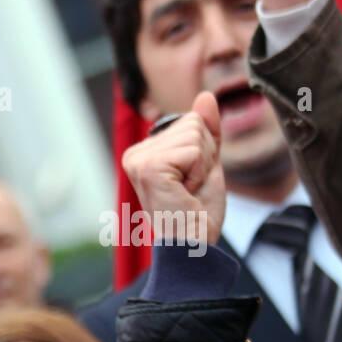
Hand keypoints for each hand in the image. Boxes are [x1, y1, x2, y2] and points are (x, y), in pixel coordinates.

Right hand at [122, 91, 225, 249]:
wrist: (191, 245)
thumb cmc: (196, 213)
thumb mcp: (206, 164)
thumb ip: (206, 131)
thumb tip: (206, 96)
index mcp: (143, 152)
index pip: (190, 121)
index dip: (204, 151)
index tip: (191, 180)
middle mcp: (135, 154)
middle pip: (193, 123)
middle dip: (205, 155)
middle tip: (191, 187)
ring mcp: (139, 160)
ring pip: (196, 134)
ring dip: (203, 165)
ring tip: (188, 191)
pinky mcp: (149, 168)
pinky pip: (194, 149)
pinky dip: (200, 171)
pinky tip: (185, 192)